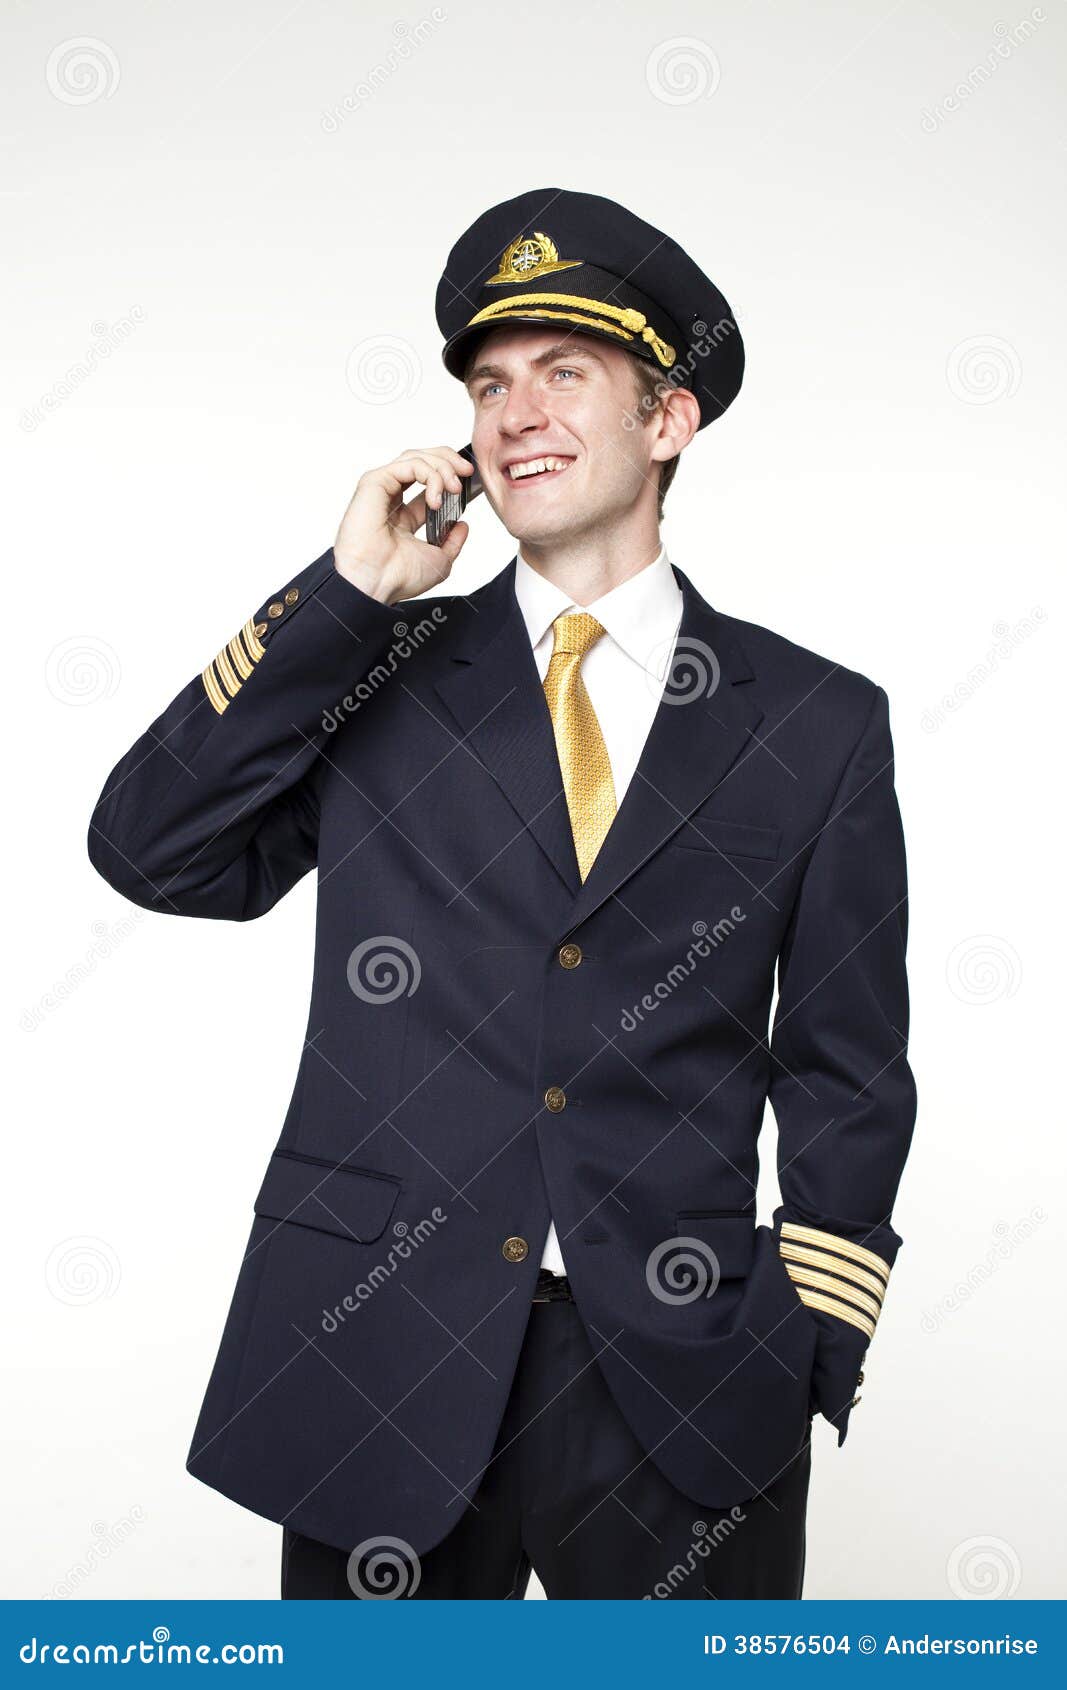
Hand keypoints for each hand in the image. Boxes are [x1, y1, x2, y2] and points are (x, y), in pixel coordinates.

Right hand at [333, 445, 473, 602]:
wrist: (376, 584)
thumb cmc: (397, 578)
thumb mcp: (439, 561)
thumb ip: (452, 542)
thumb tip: (462, 525)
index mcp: (403, 517)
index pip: (428, 483)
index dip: (450, 476)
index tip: (469, 482)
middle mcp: (391, 500)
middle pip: (422, 462)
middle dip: (448, 461)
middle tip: (466, 472)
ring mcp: (382, 490)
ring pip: (416, 458)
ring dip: (442, 467)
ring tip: (454, 487)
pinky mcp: (374, 483)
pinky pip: (408, 464)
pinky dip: (429, 474)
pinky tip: (436, 496)